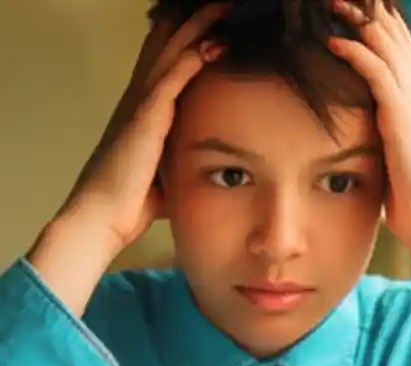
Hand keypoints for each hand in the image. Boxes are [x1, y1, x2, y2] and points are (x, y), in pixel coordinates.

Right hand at [58, 3, 228, 251]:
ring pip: (171, 54)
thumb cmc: (135, 200)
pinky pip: (168, 83)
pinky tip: (208, 46)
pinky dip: (188, 62)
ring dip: (197, 29)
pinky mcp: (144, 121)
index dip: (189, 35)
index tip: (217, 19)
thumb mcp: (169, 169)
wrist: (103, 217)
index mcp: (146, 107)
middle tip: (224, 3)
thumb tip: (215, 166)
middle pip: (171, 45)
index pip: (168, 58)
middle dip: (196, 21)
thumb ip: (186, 154)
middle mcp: (141, 99)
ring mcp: (141, 107)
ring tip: (222, 8)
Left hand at [328, 0, 410, 300]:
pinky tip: (335, 42)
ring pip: (388, 48)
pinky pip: (380, 76)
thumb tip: (358, 139)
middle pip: (396, 40)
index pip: (402, 53)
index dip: (383, 27)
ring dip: (359, 22)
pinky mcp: (404, 122)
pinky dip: (357, 54)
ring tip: (332, 4)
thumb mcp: (394, 160)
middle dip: (370, 14)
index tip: (357, 11)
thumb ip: (380, 140)